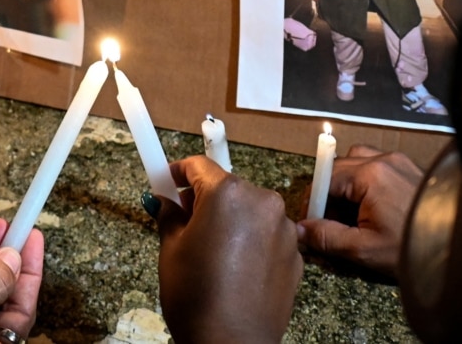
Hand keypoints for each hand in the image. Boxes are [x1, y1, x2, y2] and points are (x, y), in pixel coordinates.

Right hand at [154, 156, 301, 343]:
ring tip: (212, 251)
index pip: (198, 166)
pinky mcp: (296, 254)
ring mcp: (284, 229)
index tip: (166, 180)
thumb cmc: (196, 296)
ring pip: (250, 211)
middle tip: (184, 221)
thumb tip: (165, 200)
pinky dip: (250, 241)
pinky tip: (235, 268)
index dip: (178, 172)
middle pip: (228, 187)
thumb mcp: (171, 249)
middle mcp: (262, 202)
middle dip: (205, 199)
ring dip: (231, 220)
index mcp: (227, 194)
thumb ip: (170, 214)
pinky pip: (267, 235)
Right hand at [297, 144, 422, 276]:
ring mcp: (398, 161)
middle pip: (338, 168)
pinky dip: (366, 180)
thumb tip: (300, 230)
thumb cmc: (413, 247)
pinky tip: (372, 205)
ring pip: (356, 161)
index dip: (313, 203)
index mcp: (369, 174)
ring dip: (346, 183)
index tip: (312, 224)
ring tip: (351, 212)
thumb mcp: (365, 249)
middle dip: (328, 195)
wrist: (461, 245)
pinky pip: (376, 165)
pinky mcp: (409, 167)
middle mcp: (382, 159)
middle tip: (330, 223)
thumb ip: (328, 237)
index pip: (324, 180)